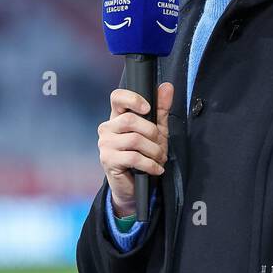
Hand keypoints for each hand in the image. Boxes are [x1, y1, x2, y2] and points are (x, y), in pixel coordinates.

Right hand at [98, 82, 173, 216]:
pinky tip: (156, 169)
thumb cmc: (143, 154)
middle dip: (153, 133)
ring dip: (154, 151)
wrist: (133, 186)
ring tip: (159, 158)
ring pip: (135, 140)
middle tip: (161, 146)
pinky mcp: (108, 160)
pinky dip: (150, 164)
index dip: (133, 99)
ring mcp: (105, 144)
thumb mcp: (156, 130)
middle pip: (131, 120)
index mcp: (117, 117)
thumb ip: (161, 109)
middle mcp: (107, 128)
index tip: (147, 108)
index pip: (117, 97)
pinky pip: (134, 157)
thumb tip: (167, 86)